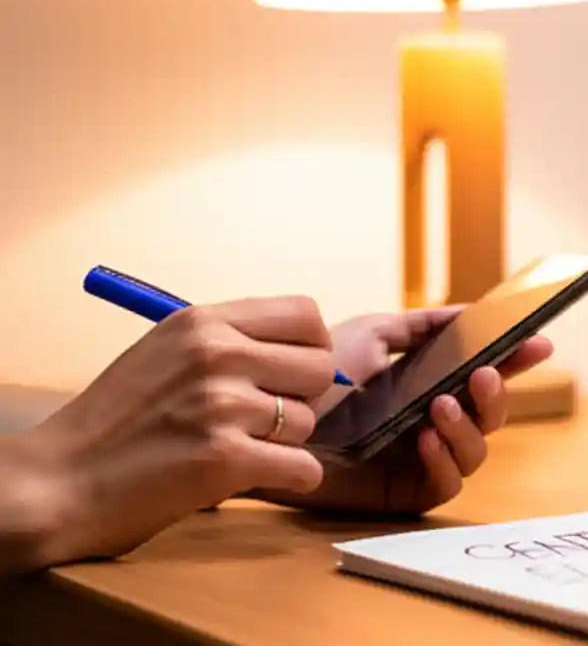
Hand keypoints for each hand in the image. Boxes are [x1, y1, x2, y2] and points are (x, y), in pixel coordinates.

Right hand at [0, 297, 336, 573]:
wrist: (58, 482)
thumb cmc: (115, 422)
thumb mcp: (166, 353)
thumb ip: (231, 343)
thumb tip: (310, 352)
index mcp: (203, 322)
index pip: (305, 315)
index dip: (309, 348)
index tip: (290, 374)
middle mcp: (217, 354)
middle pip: (319, 368)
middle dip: (301, 398)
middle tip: (262, 419)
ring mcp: (222, 405)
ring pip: (307, 422)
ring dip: (282, 443)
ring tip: (235, 448)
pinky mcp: (225, 458)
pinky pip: (304, 467)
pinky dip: (291, 479)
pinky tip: (255, 477)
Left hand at [251, 308, 551, 515]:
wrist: (268, 415)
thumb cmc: (315, 376)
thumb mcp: (372, 334)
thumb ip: (423, 324)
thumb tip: (473, 310)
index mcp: (432, 387)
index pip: (485, 375)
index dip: (516, 360)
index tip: (538, 342)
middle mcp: (434, 424)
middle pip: (490, 418)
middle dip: (497, 396)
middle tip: (483, 376)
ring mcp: (421, 460)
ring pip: (476, 453)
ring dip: (468, 428)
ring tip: (440, 406)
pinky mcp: (402, 493)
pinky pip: (445, 485)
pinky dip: (444, 461)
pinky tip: (425, 439)